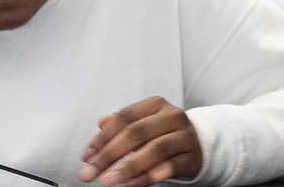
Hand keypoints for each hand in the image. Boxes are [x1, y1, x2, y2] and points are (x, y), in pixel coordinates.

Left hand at [79, 96, 202, 186]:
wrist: (197, 145)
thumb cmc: (163, 134)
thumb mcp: (142, 124)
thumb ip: (121, 124)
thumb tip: (101, 122)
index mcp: (156, 105)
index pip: (125, 117)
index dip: (103, 137)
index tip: (86, 157)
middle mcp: (172, 117)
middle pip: (137, 133)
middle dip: (110, 155)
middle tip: (90, 173)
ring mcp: (184, 137)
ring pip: (155, 149)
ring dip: (129, 167)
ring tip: (109, 181)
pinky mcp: (191, 158)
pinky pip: (170, 167)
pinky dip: (150, 176)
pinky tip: (132, 184)